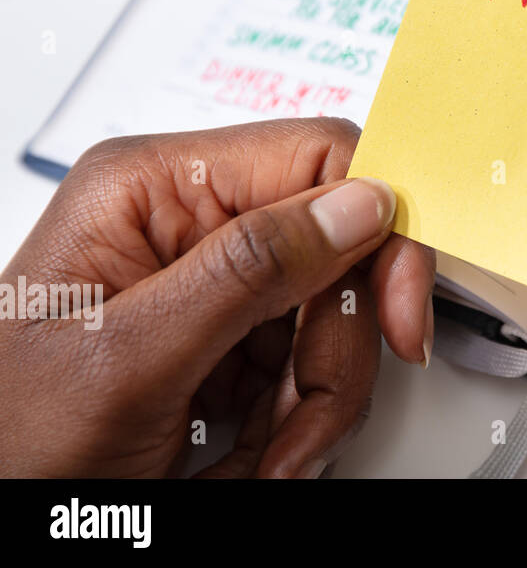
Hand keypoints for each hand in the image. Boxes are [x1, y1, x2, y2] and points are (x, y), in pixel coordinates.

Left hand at [0, 117, 433, 477]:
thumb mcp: (128, 359)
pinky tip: (245, 455)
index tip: (398, 313)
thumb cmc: (6, 444)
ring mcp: (212, 285)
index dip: (379, 231)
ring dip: (315, 401)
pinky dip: (297, 423)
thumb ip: (248, 271)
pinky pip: (309, 366)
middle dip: (332, 351)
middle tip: (300, 422)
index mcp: (155, 188)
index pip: (319, 159)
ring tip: (258, 456)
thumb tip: (360, 202)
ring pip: (334, 319)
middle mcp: (190, 223)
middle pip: (338, 255)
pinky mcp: (227, 339)